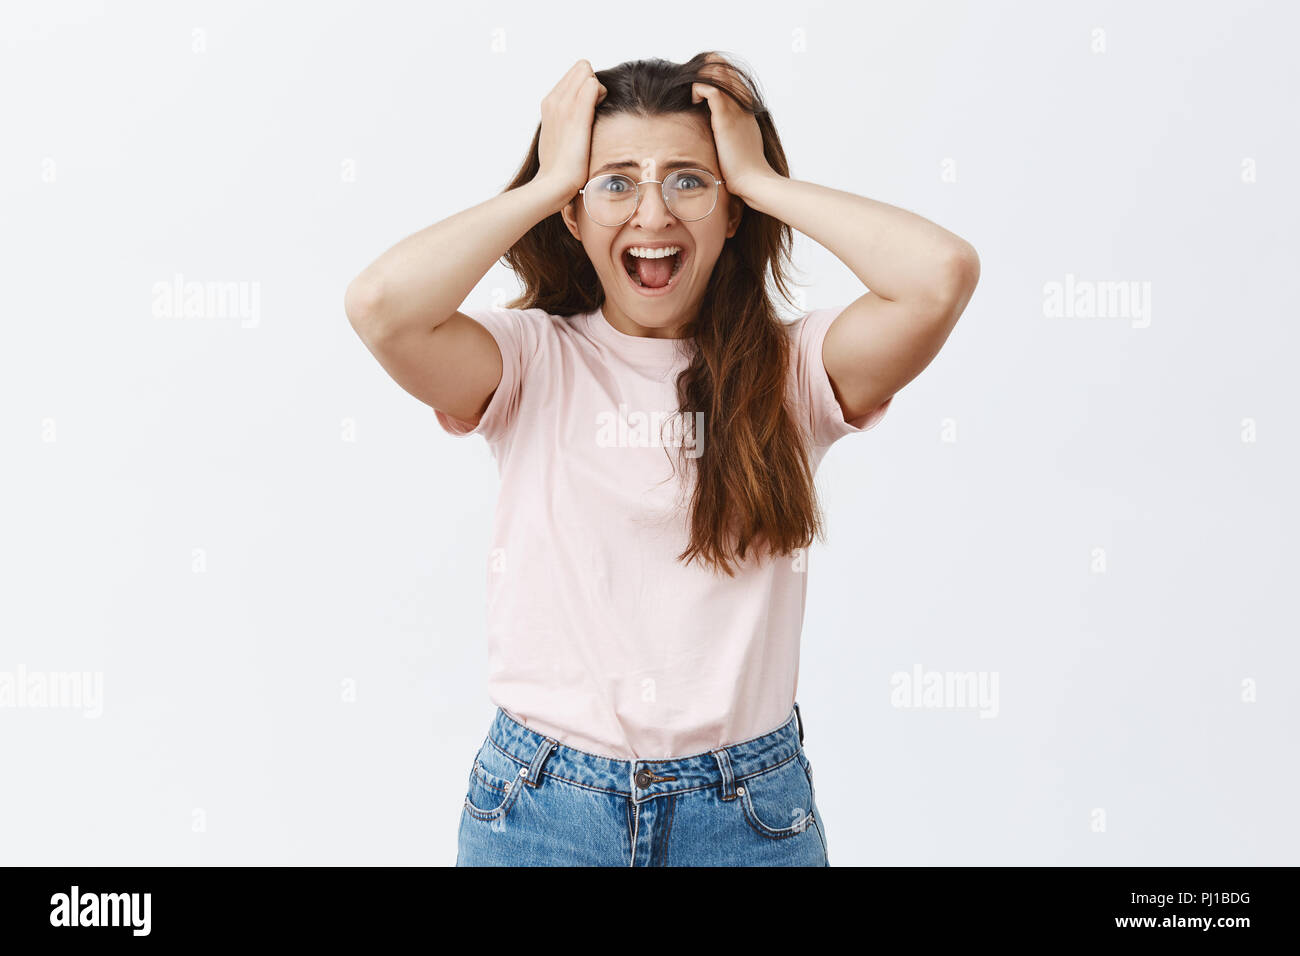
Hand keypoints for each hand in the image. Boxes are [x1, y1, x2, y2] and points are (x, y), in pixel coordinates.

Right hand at [535, 59, 606, 203]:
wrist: (553, 183)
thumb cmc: (560, 168)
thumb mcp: (558, 138)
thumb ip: (565, 123)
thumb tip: (579, 121)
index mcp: (549, 104)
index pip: (574, 74)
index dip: (586, 86)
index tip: (590, 108)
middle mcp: (553, 99)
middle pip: (582, 68)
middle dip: (593, 83)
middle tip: (595, 110)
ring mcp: (563, 105)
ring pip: (587, 72)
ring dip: (598, 89)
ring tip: (596, 115)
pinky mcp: (576, 113)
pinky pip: (593, 84)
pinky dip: (602, 95)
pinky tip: (600, 115)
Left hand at [691, 59, 776, 200]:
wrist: (752, 179)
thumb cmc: (743, 169)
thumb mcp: (737, 145)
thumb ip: (730, 133)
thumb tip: (717, 134)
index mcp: (746, 109)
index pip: (732, 77)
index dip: (714, 75)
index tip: (701, 90)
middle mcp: (742, 104)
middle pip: (726, 68)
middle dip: (706, 70)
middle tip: (695, 89)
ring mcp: (736, 108)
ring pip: (718, 71)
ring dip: (701, 77)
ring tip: (694, 95)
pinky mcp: (726, 117)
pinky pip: (710, 88)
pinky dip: (698, 88)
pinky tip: (694, 101)